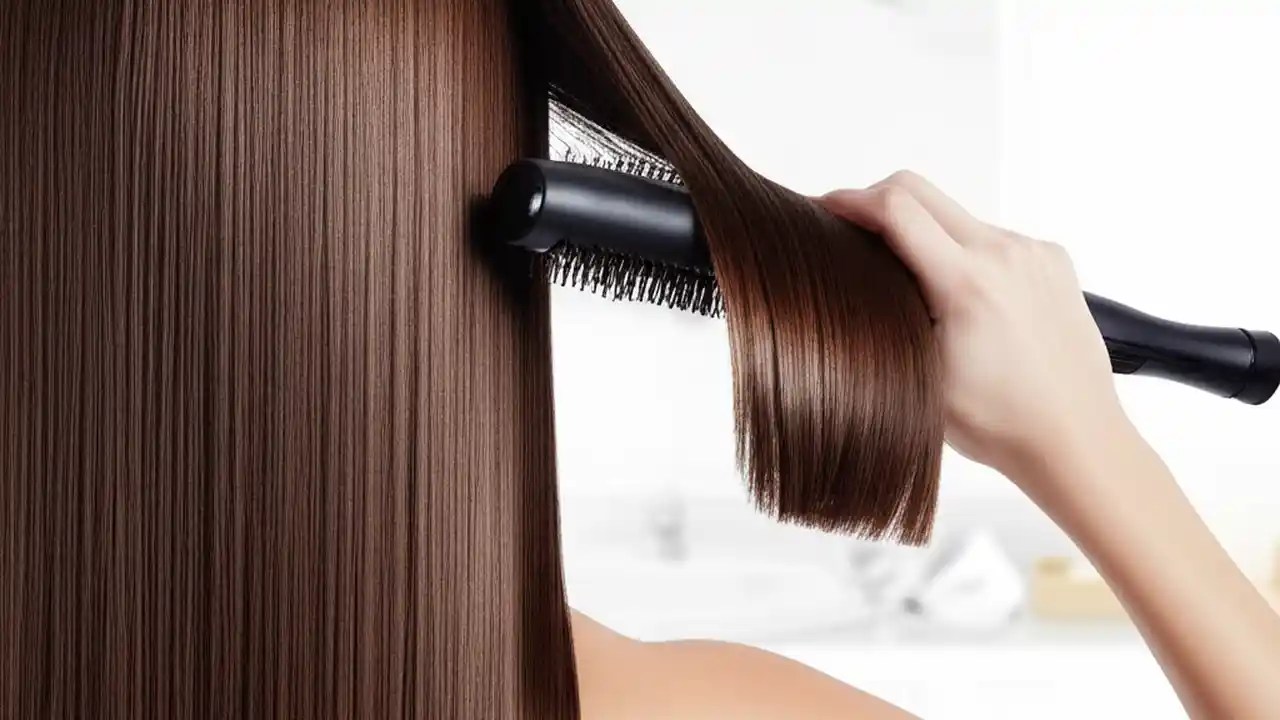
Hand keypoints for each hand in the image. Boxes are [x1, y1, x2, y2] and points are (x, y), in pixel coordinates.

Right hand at [818, 172, 1126, 485]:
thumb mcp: (920, 372)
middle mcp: (1005, 255)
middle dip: (877, 203)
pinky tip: (964, 299)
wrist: (1076, 439)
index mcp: (968, 283)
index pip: (895, 208)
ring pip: (956, 215)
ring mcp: (1033, 253)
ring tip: (913, 283)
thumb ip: (889, 313)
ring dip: (924, 231)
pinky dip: (966, 252)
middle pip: (920, 191)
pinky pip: (993, 236)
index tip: (825, 209)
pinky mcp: (1052, 260)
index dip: (849, 201)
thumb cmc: (1001, 423)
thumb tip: (859, 275)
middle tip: (852, 232)